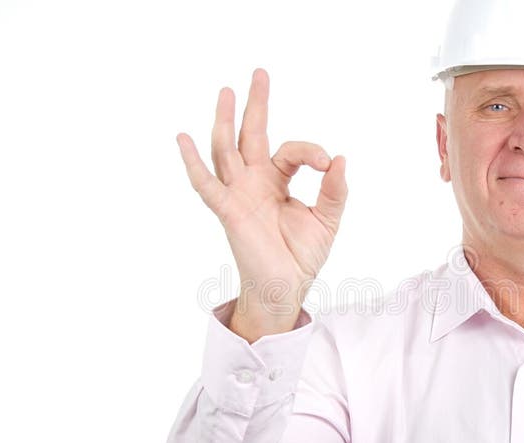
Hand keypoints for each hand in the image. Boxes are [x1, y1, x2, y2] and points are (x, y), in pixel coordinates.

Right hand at [176, 69, 347, 340]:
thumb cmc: (302, 256)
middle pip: (251, 135)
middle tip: (260, 73)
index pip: (291, 151)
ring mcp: (238, 194)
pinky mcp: (228, 211)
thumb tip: (340, 159)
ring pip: (227, 149)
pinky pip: (206, 184)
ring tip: (226, 91)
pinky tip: (184, 138)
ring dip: (226, 120)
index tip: (326, 163)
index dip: (310, 151)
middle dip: (255, 104)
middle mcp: (255, 181)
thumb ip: (335, 190)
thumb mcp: (327, 219)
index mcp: (277, 180)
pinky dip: (193, 162)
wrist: (285, 288)